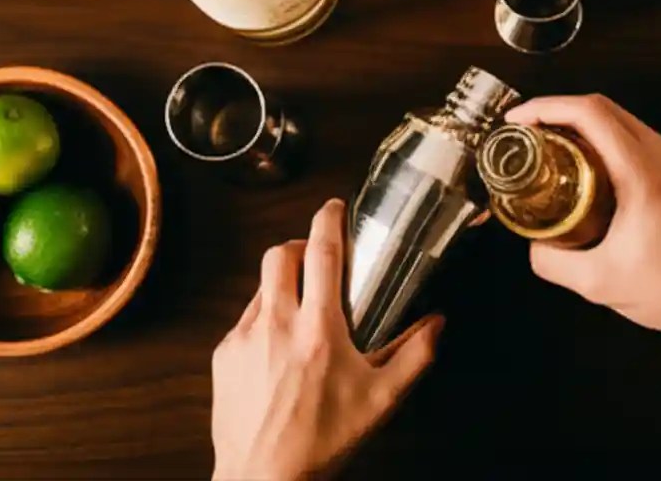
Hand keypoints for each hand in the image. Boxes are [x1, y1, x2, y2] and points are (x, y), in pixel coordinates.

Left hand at [211, 199, 444, 480]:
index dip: (328, 221)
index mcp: (318, 329)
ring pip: (261, 286)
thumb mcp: (381, 401)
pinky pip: (245, 320)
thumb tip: (436, 324)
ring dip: (282, 285)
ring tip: (302, 311)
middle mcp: (276, 324)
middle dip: (299, 245)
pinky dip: (264, 320)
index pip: (321, 254)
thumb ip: (415, 356)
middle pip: (280, 255)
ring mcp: (244, 338)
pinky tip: (279, 349)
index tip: (333, 207)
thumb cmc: (322, 442)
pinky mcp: (223, 355)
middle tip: (316, 257)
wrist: (264, 478)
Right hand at [507, 95, 660, 347]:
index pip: (590, 113)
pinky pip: (641, 144)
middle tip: (528, 138)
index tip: (517, 120)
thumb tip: (533, 244)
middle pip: (605, 109)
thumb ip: (553, 262)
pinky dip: (609, 146)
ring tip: (553, 156)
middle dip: (559, 114)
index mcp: (644, 172)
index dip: (546, 107)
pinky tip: (592, 177)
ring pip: (625, 124)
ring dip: (585, 130)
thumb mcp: (600, 283)